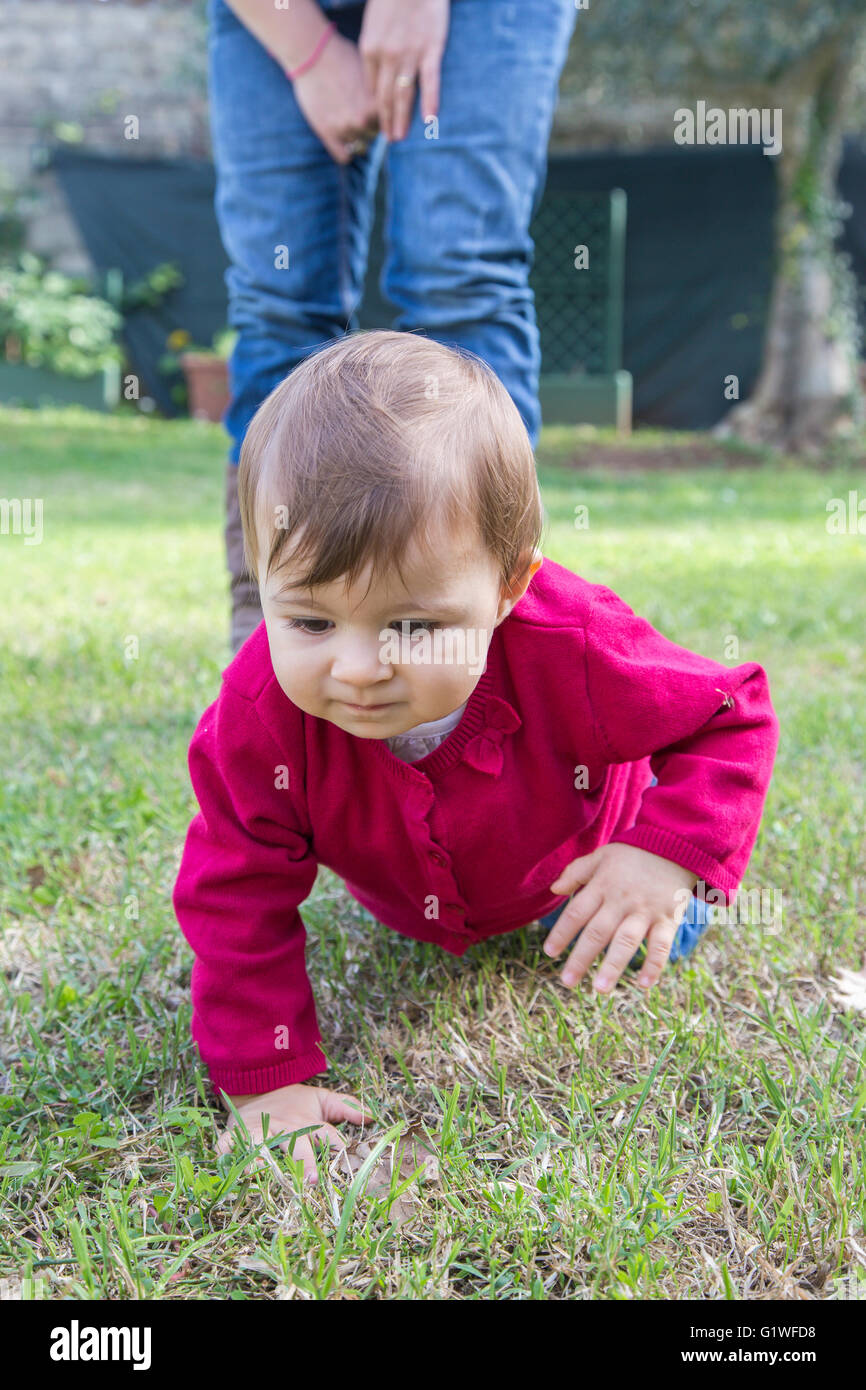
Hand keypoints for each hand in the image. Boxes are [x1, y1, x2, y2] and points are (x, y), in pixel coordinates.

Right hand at [218, 1082, 374, 1184]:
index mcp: (306, 1122)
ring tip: (267, 1177)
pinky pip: (226, 1147)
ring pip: (260, 1146)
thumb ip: (345, 1108)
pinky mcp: (234, 1134)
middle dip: (303, 1161)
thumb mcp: (321, 1101)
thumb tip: (372, 1116)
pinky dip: (226, 1157)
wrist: (257, 1086)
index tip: (349, 1165)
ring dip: (264, 1162)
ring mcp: (258, 1131)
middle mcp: (283, 1127)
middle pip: (294, 1143)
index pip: (327, 1135)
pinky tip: (232, 1172)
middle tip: (311, 1180)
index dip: (339, 1149)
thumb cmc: (292, 1102)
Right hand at [292, 30, 379, 164]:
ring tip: (346, 119)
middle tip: (359, 114)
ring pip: (360, 145)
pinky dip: (346, 152)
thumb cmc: (341, 57)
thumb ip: (380, 93)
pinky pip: (344, 157)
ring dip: (356, 135)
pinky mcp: (327, 134)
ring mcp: (344, 128)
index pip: (390, 123)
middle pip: (374, 134)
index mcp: (376, 104)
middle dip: (370, 126)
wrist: (310, 54)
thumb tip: (391, 105)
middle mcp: (362, 120)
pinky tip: (344, 141)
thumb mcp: (369, 71)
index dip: (386, 118)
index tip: (380, 115)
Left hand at [358, 0, 449, 140]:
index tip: (379, 122)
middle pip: (384, 97)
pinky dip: (430, 101)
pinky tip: (429, 120)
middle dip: (385, 121)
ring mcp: (409, 54)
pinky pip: (429, 81)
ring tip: (400, 138)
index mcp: (369, 49)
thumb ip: (375, 49)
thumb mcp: (374, 23)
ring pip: (403, 94)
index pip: (371, 87)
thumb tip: (377, 74)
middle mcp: (386, 56)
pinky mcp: (430, 49)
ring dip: (401, 119)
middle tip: (389, 140)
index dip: (375, 107)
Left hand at [543, 843, 697, 993]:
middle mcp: (622, 900)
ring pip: (626, 941)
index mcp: (602, 885)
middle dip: (581, 958)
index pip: (576, 912)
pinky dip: (654, 965)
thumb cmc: (633, 854)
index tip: (549, 952)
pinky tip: (644, 985)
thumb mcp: (601, 856)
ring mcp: (646, 911)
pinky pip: (661, 944)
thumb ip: (576, 872)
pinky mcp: (668, 918)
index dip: (561, 932)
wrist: (676, 846)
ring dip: (613, 966)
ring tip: (599, 990)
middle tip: (567, 982)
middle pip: (597, 932)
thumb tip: (554, 890)